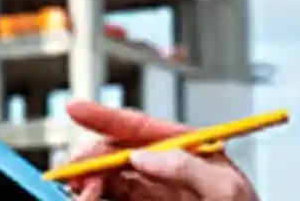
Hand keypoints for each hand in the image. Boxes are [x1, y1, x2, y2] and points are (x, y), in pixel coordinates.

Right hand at [58, 100, 259, 200]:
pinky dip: (96, 197)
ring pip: (111, 178)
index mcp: (191, 150)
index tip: (75, 108)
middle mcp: (169, 168)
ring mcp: (157, 192)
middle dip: (93, 158)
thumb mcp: (226, 191)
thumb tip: (140, 155)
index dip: (107, 116)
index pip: (143, 127)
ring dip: (91, 181)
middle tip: (74, 174)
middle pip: (119, 153)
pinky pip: (115, 200)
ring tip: (82, 193)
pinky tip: (89, 199)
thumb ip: (185, 166)